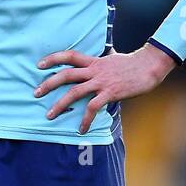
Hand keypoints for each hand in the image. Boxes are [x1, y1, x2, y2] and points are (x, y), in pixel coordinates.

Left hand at [35, 44, 175, 134]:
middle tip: (35, 93)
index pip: (70, 55)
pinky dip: (85, 119)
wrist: (150, 66)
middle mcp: (95, 70)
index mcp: (94, 61)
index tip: (39, 65)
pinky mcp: (110, 93)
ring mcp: (102, 82)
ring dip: (60, 104)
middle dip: (48, 84)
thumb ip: (103, 60)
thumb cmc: (133, 64)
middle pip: (66, 75)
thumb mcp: (113, 58)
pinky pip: (93, 107)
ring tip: (49, 115)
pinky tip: (81, 129)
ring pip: (75, 92)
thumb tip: (103, 56)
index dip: (53, 59)